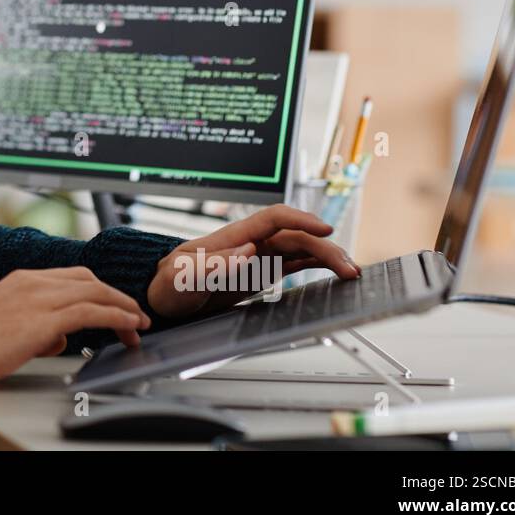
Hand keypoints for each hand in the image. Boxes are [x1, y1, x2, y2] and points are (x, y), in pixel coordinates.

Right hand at [0, 267, 149, 390]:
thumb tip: (58, 338)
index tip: (114, 306)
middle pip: (88, 279)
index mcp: (20, 280)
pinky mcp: (42, 320)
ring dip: (123, 307)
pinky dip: (116, 316)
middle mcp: (31, 282)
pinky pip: (91, 312)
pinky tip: (129, 326)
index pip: (72, 277)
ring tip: (139, 325)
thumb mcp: (4, 330)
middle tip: (134, 317)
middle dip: (116, 297)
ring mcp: (37, 298)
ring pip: (95, 292)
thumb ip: (35, 328)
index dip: (99, 290)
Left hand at [147, 205, 361, 319]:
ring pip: (301, 249)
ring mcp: (260, 256)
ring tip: (351, 272)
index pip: (273, 218)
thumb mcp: (184, 277)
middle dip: (324, 247)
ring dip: (327, 257)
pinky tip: (336, 273)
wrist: (163, 296)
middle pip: (295, 236)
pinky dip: (318, 266)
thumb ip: (213, 265)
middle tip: (347, 267)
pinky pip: (296, 264)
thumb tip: (249, 251)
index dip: (300, 220)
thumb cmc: (168, 282)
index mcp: (233, 236)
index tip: (323, 229)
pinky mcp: (262, 272)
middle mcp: (251, 242)